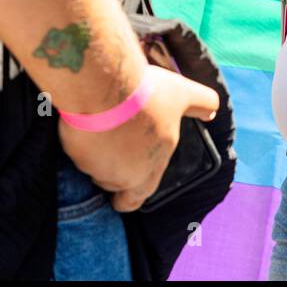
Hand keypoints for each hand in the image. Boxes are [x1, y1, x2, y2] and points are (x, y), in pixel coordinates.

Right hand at [57, 65, 219, 211]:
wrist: (104, 87)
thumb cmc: (146, 94)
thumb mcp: (183, 93)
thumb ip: (201, 103)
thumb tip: (213, 111)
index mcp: (149, 169)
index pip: (137, 198)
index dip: (129, 196)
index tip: (123, 194)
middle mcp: (122, 175)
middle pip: (113, 185)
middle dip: (112, 175)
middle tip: (110, 152)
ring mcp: (95, 166)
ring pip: (94, 169)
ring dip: (96, 157)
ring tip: (101, 129)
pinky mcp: (74, 153)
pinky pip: (75, 152)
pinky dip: (80, 141)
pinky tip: (85, 122)